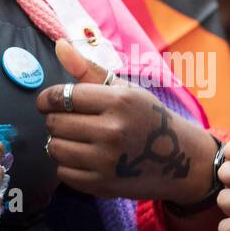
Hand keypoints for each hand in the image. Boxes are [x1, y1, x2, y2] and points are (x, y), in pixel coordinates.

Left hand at [37, 38, 217, 203]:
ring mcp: (108, 161)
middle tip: (70, 121)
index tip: (47, 102)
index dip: (47, 99)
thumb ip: (88, 69)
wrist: (182, 162)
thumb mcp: (125, 90)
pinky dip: (67, 166)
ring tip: (75, 139)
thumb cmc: (148, 119)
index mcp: (118, 101)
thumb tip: (60, 45)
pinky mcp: (104, 185)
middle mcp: (113, 131)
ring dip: (58, 143)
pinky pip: (63, 173)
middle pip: (55, 123)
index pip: (62, 97)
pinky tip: (84, 158)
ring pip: (55, 149)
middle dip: (56, 120)